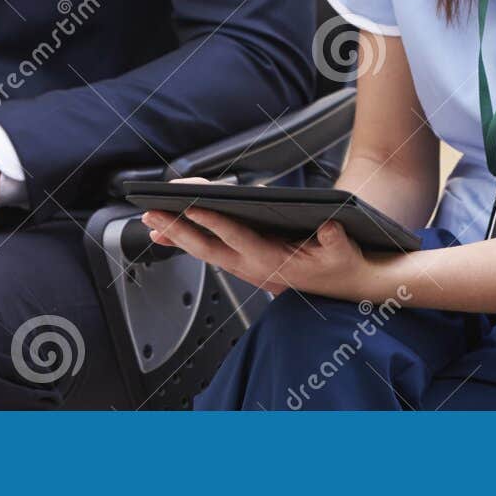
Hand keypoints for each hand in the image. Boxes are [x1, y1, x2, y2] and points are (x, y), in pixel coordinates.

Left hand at [141, 180, 376, 300]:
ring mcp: (245, 266)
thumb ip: (335, 240)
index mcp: (272, 261)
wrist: (342, 287)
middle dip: (178, 230)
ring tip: (151, 222)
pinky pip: (210, 250)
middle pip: (207, 248)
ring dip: (176, 236)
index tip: (193, 208)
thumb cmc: (339, 267)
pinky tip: (170, 233)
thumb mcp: (344, 252)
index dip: (215, 223)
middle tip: (152, 214)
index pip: (238, 239)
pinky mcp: (244, 262)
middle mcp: (251, 266)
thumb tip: (330, 226)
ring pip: (203, 251)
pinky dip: (188, 240)